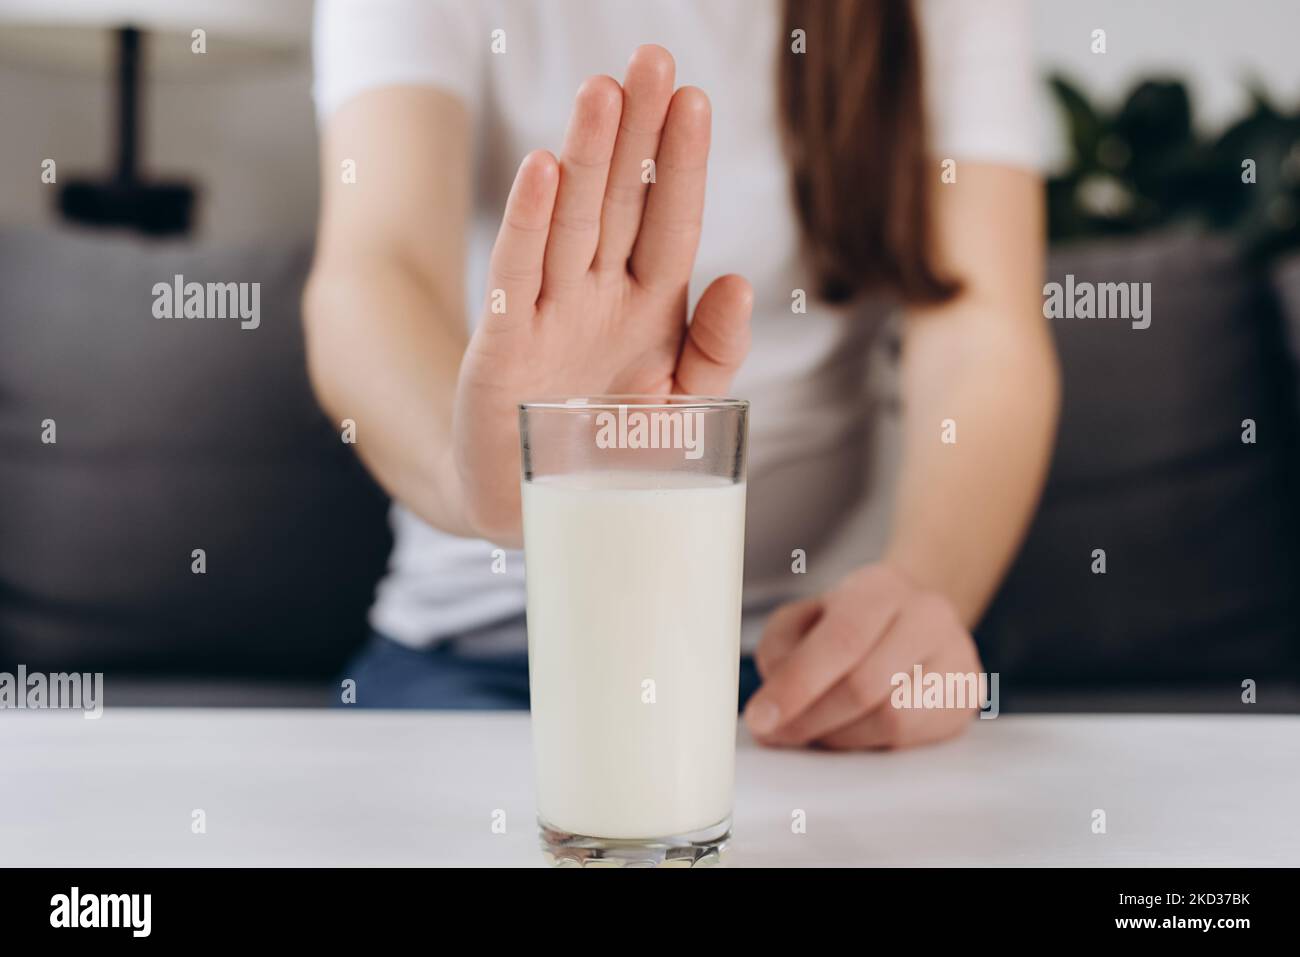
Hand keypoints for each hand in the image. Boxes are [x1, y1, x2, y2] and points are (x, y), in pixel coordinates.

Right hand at [453, 45, 752, 543]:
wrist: (532, 503)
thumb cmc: (608, 450)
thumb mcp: (679, 403)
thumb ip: (713, 348)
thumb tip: (741, 281)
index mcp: (647, 306)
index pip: (669, 220)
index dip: (681, 162)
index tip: (695, 98)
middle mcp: (597, 296)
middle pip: (622, 201)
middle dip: (638, 132)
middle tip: (652, 58)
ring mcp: (548, 315)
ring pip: (571, 223)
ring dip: (589, 159)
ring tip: (605, 94)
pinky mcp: (502, 347)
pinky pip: (516, 280)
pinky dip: (528, 228)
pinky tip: (542, 174)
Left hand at [744, 564, 981, 749]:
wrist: (913, 618)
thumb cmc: (853, 621)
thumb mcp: (805, 616)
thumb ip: (780, 648)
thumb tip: (772, 703)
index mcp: (882, 586)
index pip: (842, 640)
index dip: (797, 685)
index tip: (761, 717)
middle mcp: (928, 616)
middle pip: (864, 686)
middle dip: (809, 719)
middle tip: (776, 733)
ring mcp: (957, 657)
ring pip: (889, 719)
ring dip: (838, 736)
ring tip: (814, 728)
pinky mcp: (965, 698)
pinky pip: (911, 739)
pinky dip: (868, 743)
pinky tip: (850, 731)